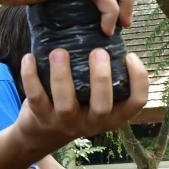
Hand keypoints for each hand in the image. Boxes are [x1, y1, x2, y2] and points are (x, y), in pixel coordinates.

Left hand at [15, 48, 147, 152]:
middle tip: (99, 51)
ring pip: (66, 103)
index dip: (139, 79)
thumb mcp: (97, 99)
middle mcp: (92, 123)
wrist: (42, 133)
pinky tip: (29, 57)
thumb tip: (111, 34)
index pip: (137, 102)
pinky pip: (36, 97)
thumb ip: (105, 78)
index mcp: (113, 116)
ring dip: (62, 76)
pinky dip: (31, 76)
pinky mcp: (42, 118)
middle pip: (103, 106)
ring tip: (59, 51)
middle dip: (101, 78)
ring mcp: (66, 122)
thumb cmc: (77, 106)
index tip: (130, 55)